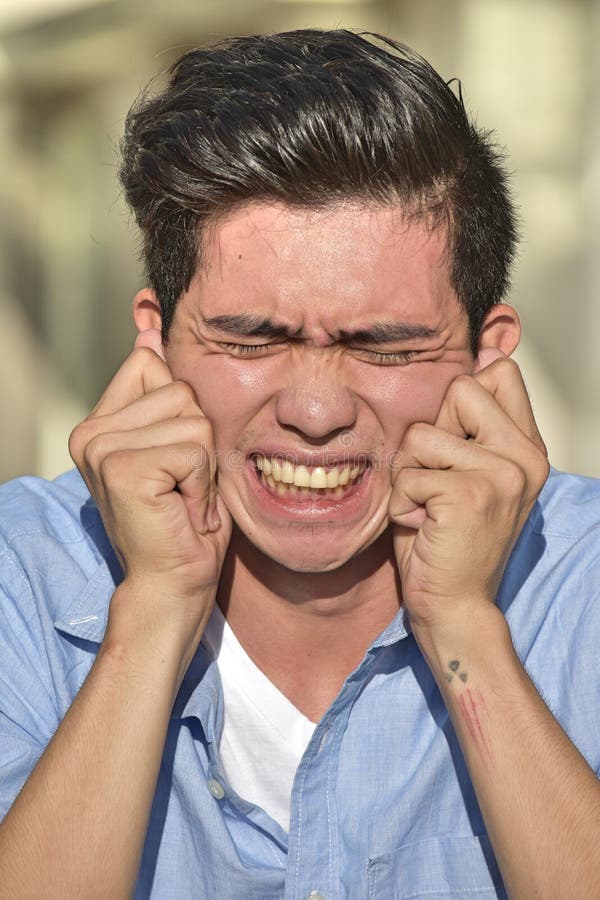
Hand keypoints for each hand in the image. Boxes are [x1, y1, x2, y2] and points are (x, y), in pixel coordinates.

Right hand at [69, 329, 231, 652]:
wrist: (173, 584)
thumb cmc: (184, 521)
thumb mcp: (180, 447)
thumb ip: (161, 393)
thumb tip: (149, 328)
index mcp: (99, 423)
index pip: (153, 366)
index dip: (184, 413)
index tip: (172, 465)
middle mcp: (91, 431)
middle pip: (182, 390)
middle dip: (201, 442)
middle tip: (183, 489)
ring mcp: (101, 447)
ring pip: (193, 418)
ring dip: (205, 465)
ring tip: (184, 499)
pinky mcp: (122, 466)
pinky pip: (195, 448)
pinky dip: (203, 483)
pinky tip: (184, 510)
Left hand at [389, 351, 548, 634]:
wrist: (455, 606)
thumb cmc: (446, 538)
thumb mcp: (464, 470)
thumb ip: (472, 422)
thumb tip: (488, 351)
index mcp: (527, 447)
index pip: (500, 373)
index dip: (462, 401)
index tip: (455, 448)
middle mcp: (524, 457)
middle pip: (459, 389)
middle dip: (430, 437)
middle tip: (439, 484)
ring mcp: (502, 474)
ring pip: (422, 435)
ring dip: (409, 475)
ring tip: (428, 509)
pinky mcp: (470, 493)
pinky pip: (408, 473)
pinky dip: (402, 502)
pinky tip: (423, 526)